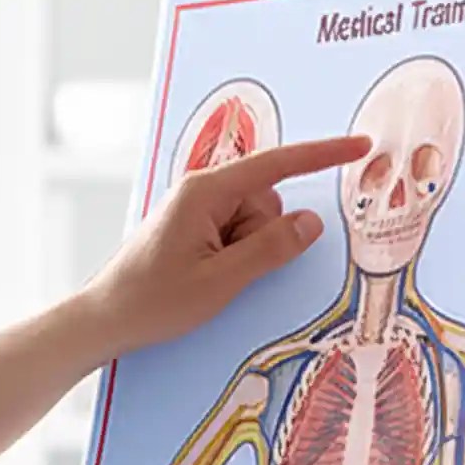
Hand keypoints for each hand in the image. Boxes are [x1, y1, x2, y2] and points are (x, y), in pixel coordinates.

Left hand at [78, 136, 370, 357]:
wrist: (106, 318)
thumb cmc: (153, 300)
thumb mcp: (221, 281)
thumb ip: (270, 249)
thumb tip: (311, 223)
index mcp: (205, 191)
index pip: (278, 164)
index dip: (322, 155)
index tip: (359, 146)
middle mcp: (200, 190)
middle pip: (266, 201)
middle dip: (262, 238)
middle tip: (224, 272)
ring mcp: (195, 207)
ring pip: (254, 221)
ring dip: (245, 252)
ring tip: (206, 277)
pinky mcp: (193, 225)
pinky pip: (235, 233)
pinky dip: (233, 255)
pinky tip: (203, 276)